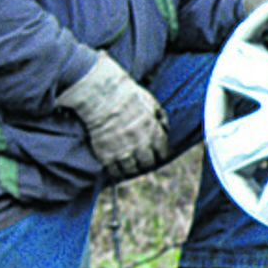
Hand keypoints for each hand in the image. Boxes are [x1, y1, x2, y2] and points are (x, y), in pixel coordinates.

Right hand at [56, 51, 169, 178]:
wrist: (102, 96)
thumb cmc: (127, 95)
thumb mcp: (150, 102)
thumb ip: (159, 117)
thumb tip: (165, 128)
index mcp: (153, 132)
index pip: (163, 152)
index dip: (160, 154)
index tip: (157, 154)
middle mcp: (140, 145)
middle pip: (148, 164)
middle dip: (147, 163)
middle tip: (142, 161)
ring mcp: (123, 151)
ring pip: (132, 171)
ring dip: (132, 169)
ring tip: (129, 165)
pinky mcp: (106, 155)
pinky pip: (114, 171)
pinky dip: (116, 172)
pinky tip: (116, 167)